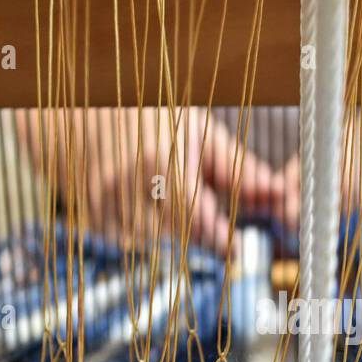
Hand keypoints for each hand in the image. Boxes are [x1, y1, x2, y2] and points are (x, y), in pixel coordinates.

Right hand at [21, 107, 288, 255]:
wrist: (83, 113)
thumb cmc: (153, 117)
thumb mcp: (200, 132)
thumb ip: (239, 168)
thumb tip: (278, 194)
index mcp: (159, 157)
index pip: (195, 216)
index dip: (218, 238)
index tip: (235, 248)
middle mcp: (128, 183)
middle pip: (177, 234)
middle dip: (199, 235)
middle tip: (213, 228)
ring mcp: (106, 202)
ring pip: (155, 241)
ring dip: (173, 233)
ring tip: (172, 202)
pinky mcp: (93, 217)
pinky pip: (132, 241)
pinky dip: (148, 232)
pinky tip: (147, 207)